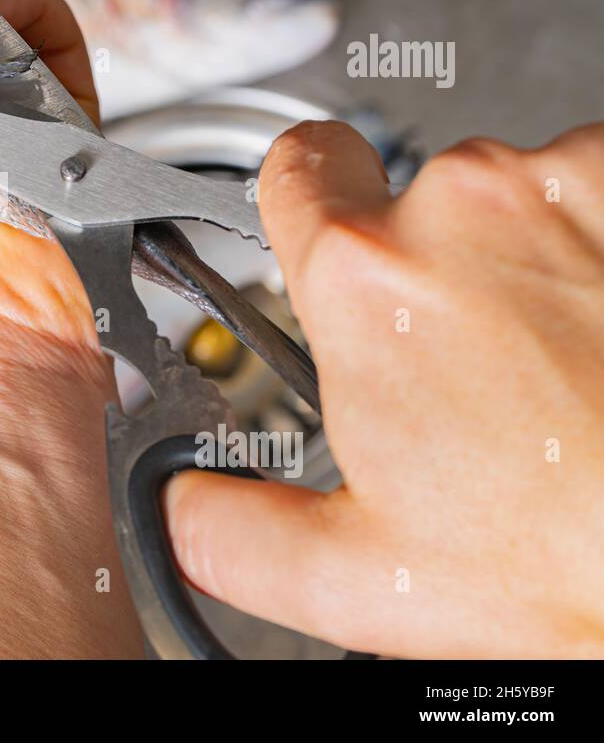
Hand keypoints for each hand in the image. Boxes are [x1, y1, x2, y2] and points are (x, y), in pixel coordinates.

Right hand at [168, 120, 603, 657]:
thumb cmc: (576, 560)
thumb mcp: (362, 579)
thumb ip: (230, 532)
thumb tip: (181, 509)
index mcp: (365, 277)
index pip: (294, 162)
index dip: (305, 197)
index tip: (329, 227)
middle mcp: (462, 203)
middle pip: (411, 198)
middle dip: (429, 266)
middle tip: (470, 367)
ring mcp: (566, 185)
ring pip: (511, 196)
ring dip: (521, 256)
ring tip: (560, 358)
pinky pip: (592, 187)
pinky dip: (596, 241)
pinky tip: (603, 326)